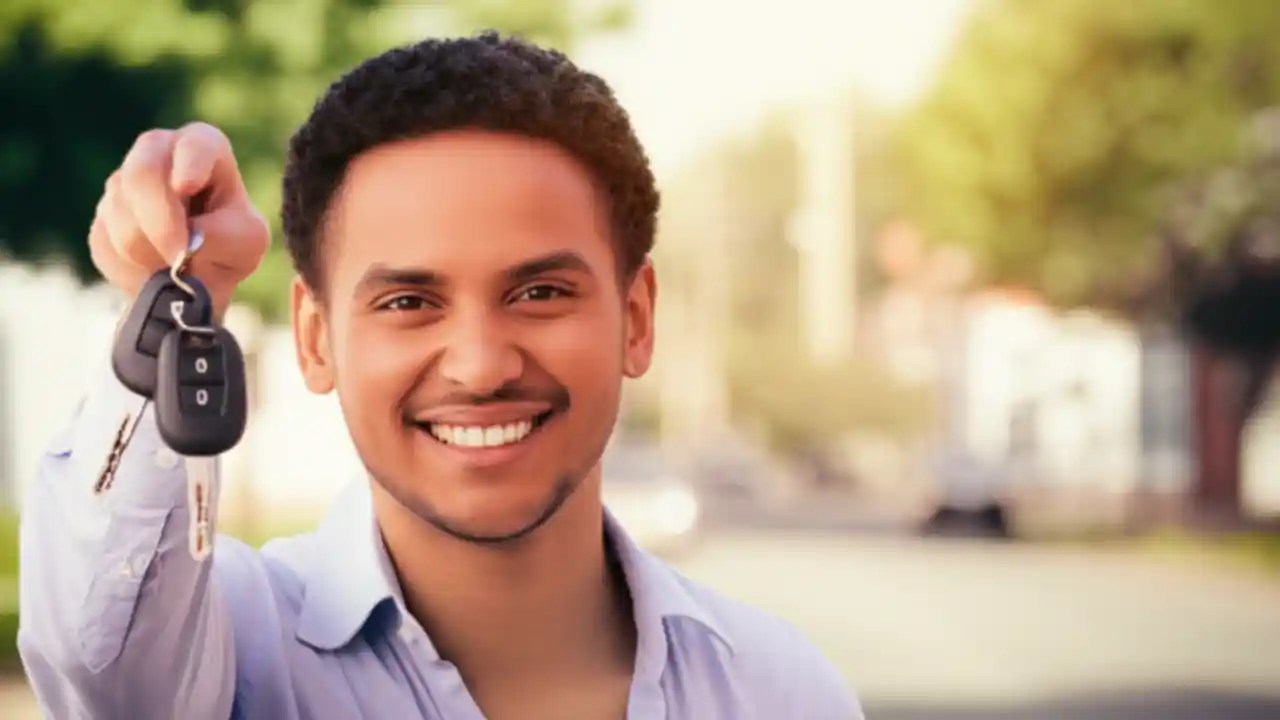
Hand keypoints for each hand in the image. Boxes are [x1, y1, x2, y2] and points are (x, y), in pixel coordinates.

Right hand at [89, 122, 269, 319]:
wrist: (196, 278)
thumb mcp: (246, 243)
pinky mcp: (101, 216)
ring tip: (177, 264)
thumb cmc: (230, 246)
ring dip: (152, 251)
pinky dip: (133, 265)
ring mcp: (123, 182)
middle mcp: (158, 152)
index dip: (190, 163)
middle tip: (179, 255)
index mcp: (203, 147)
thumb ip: (224, 236)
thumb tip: (187, 240)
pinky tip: (153, 267)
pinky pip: (106, 241)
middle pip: (142, 172)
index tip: (187, 186)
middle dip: (160, 221)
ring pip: (122, 214)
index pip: (196, 143)